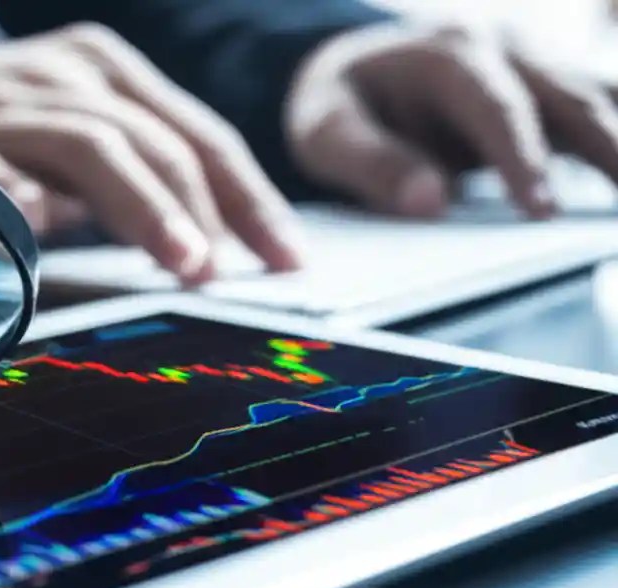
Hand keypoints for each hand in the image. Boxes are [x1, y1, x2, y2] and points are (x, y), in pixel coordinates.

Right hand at [0, 23, 302, 282]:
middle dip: (209, 210)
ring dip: (147, 208)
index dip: (251, 199)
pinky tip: (48, 235)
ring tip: (185, 264)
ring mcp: (6, 97)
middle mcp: (64, 71)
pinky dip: (25, 201)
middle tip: (236, 272)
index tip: (289, 259)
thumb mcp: (65, 150)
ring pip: (97, 145)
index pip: (198, 134)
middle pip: (160, 139)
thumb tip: (206, 248)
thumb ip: (127, 183)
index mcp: (103, 70)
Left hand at [288, 23, 617, 217]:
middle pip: (571, 100)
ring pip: (598, 102)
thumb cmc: (339, 106)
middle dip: (610, 150)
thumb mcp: (325, 133)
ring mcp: (535, 66)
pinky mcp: (552, 92)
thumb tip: (430, 203)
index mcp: (446, 53)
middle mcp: (503, 48)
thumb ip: (372, 164)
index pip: (497, 108)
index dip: (523, 159)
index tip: (543, 211)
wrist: (355, 70)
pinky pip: (602, 112)